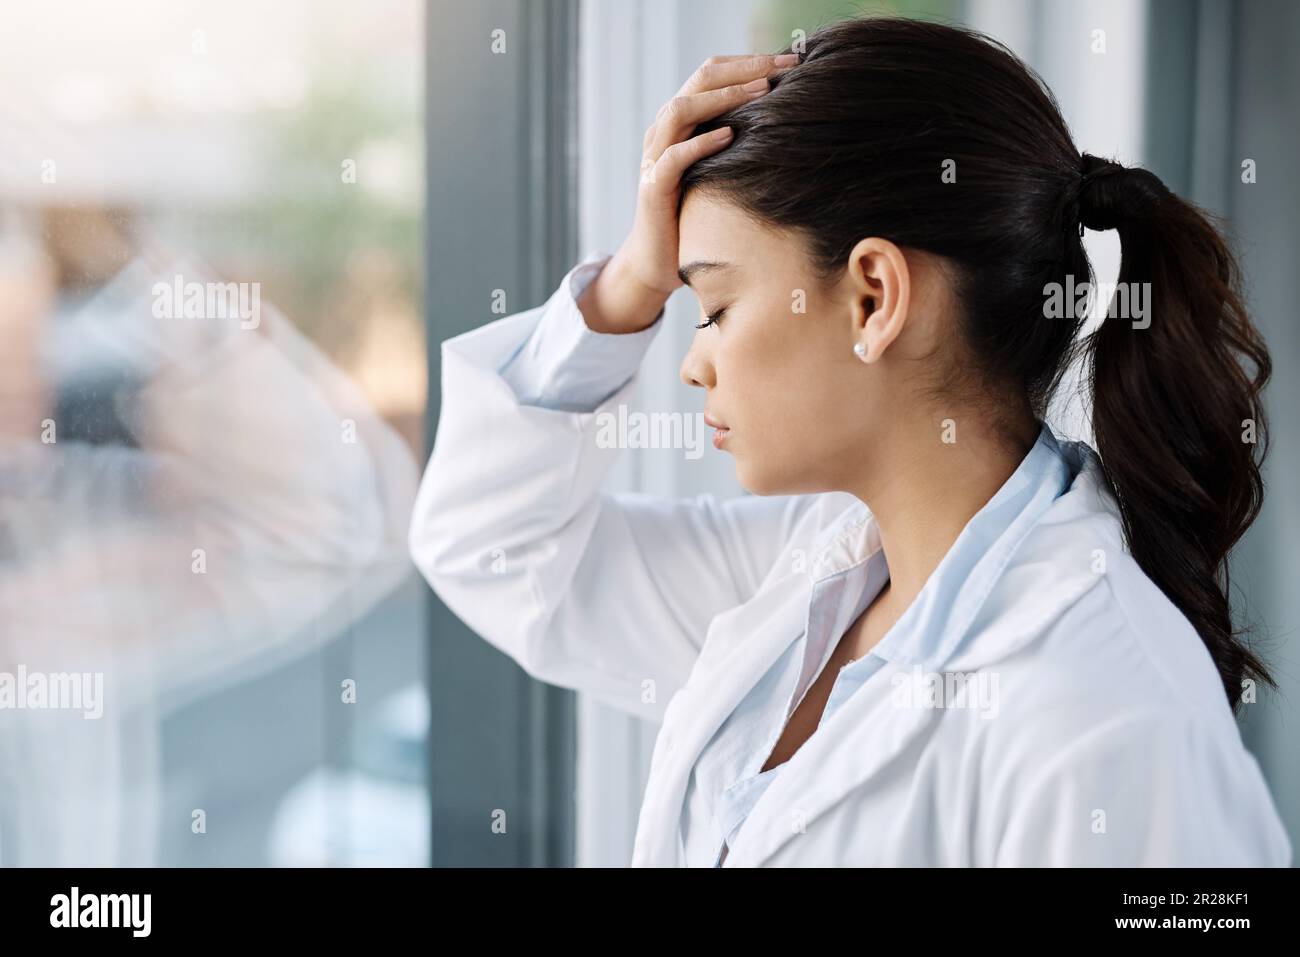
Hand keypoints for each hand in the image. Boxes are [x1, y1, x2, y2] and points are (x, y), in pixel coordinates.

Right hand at [578, 53, 797, 333]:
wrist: (658, 261)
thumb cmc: (696, 216)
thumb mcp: (722, 171)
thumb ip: (741, 144)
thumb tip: (790, 123)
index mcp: (681, 122)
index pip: (711, 74)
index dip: (749, 62)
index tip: (790, 60)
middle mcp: (664, 132)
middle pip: (699, 80)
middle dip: (744, 69)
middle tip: (783, 65)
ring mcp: (654, 158)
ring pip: (681, 110)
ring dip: (723, 97)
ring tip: (760, 91)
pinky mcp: (652, 188)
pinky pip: (672, 158)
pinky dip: (700, 143)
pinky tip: (729, 135)